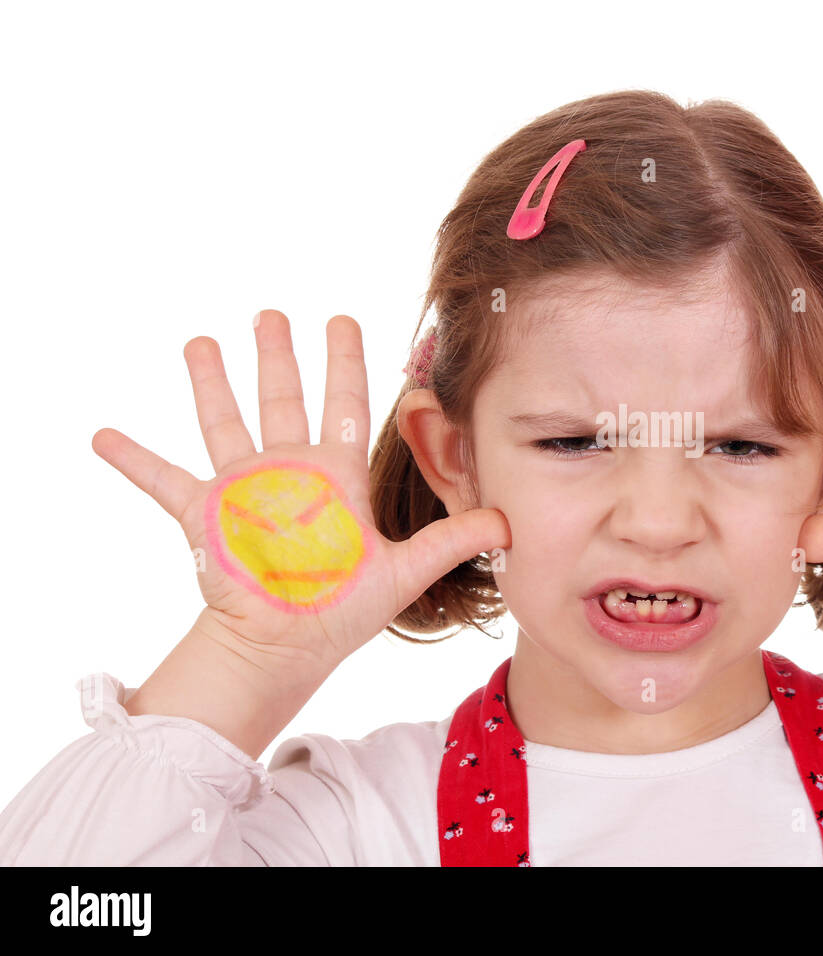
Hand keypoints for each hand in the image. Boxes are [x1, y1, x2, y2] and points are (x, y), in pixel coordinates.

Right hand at [92, 310, 509, 671]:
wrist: (288, 647)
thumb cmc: (343, 610)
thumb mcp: (405, 570)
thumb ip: (453, 539)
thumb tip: (508, 521)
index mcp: (335, 476)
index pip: (344, 403)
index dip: (346, 362)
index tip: (344, 319)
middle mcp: (288, 471)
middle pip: (283, 397)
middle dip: (280, 354)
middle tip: (274, 310)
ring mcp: (243, 489)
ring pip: (225, 420)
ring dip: (212, 382)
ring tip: (201, 341)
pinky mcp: (203, 516)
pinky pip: (161, 480)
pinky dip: (132, 459)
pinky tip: (102, 433)